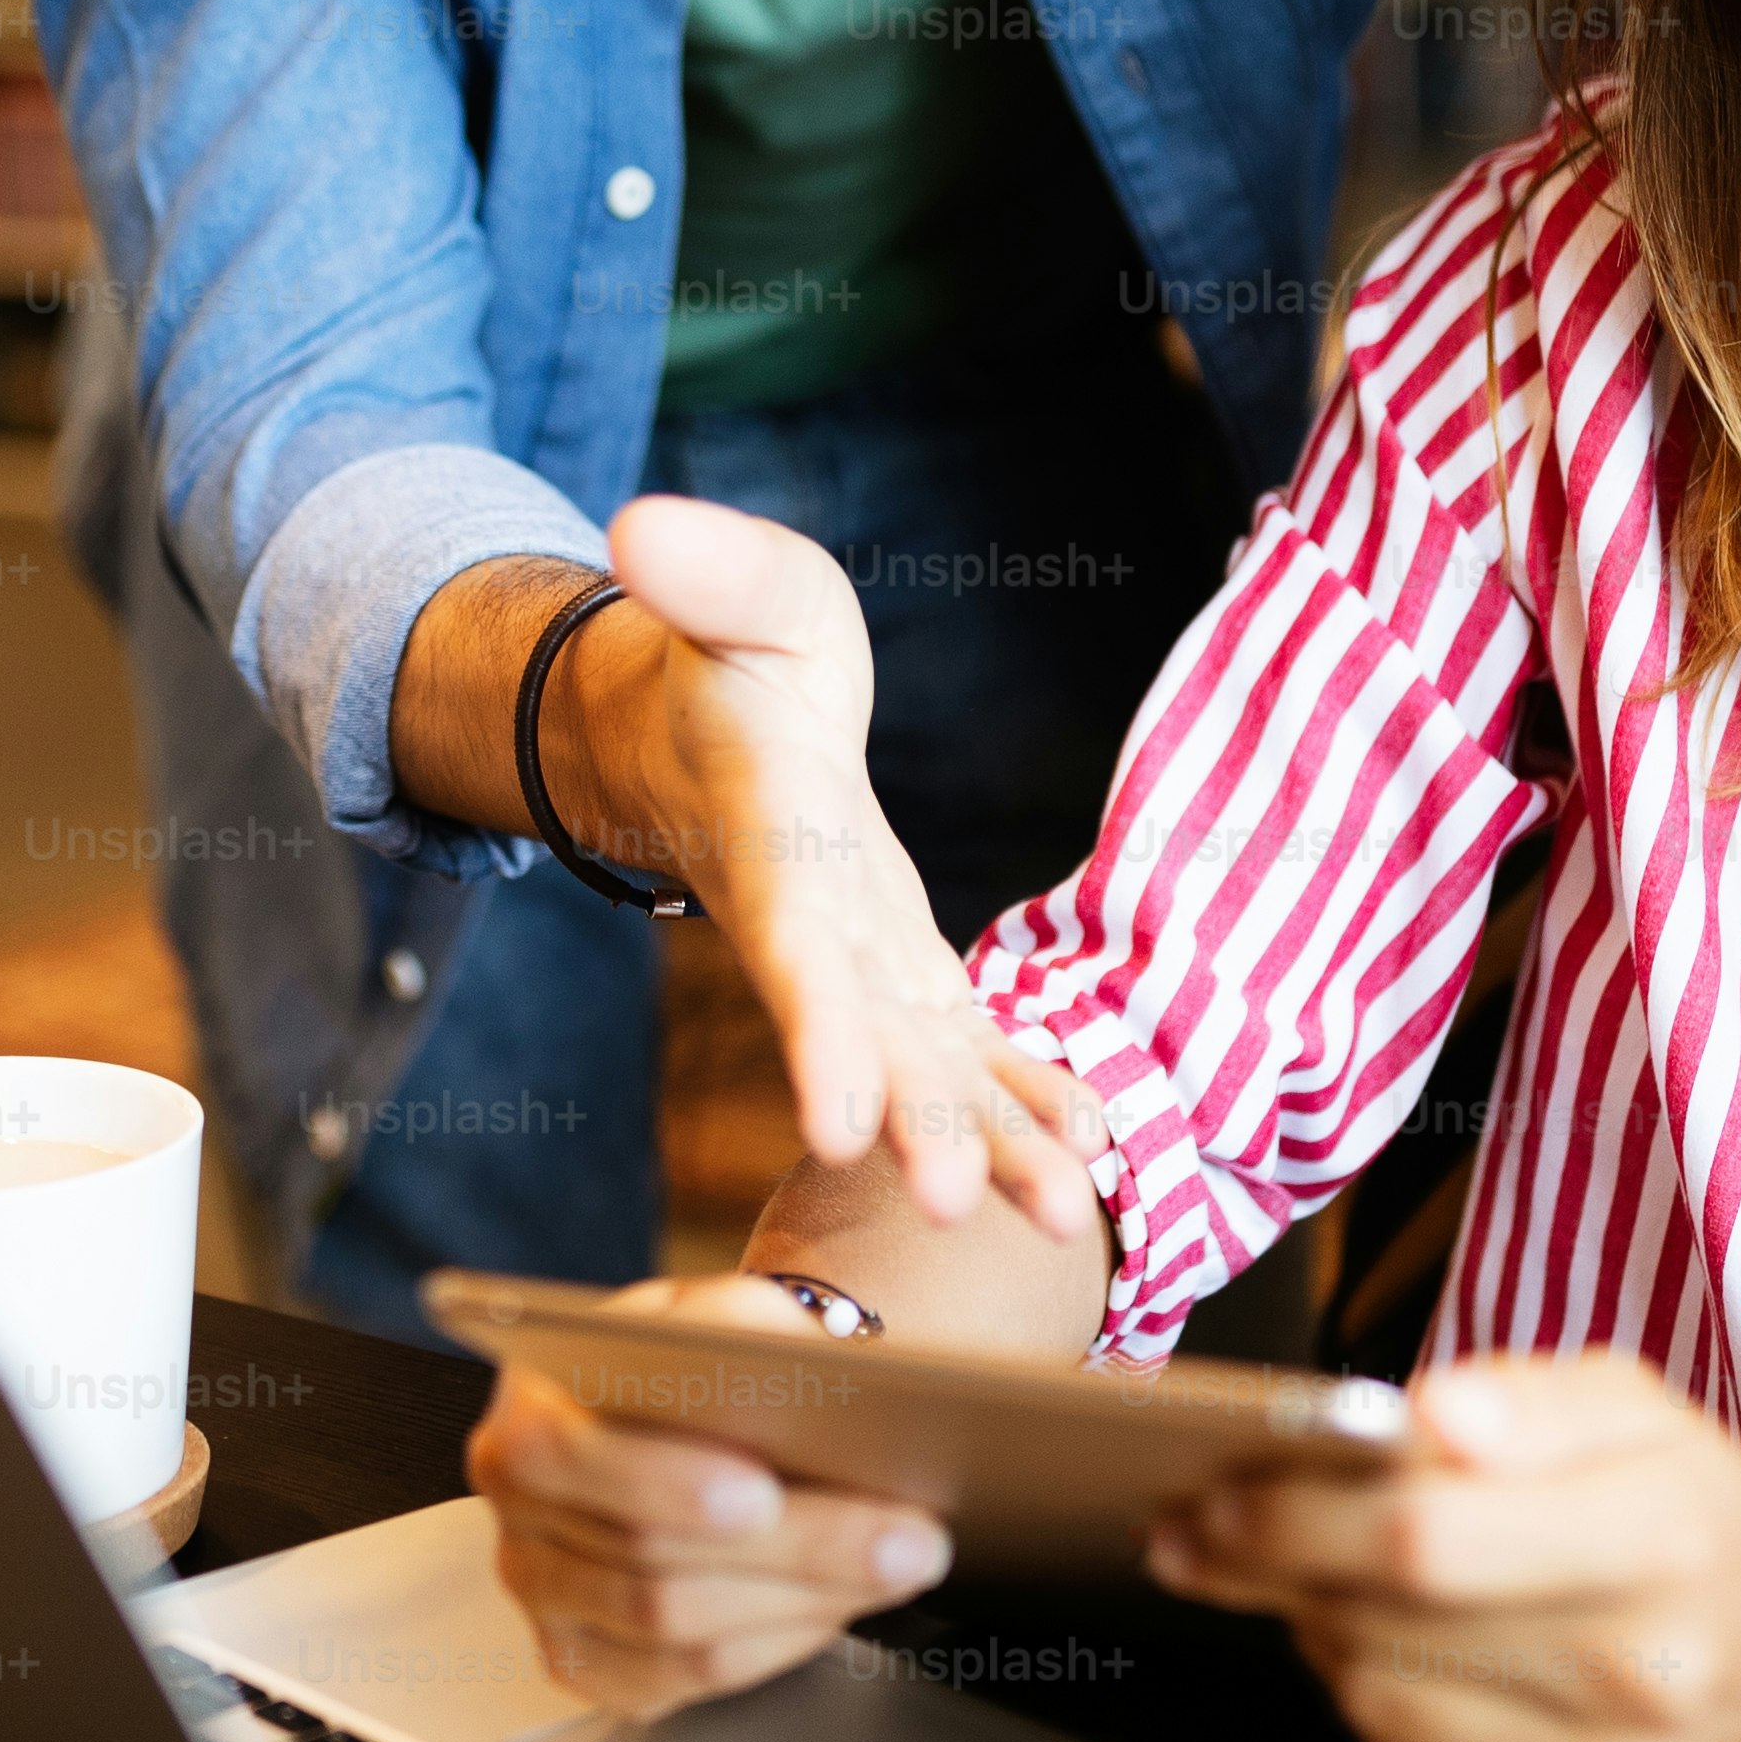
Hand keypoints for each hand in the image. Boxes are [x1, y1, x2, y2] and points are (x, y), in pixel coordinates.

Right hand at [468, 1277, 956, 1712]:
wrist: (717, 1416)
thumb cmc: (713, 1365)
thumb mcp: (720, 1315)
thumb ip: (733, 1325)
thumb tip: (773, 1366)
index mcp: (526, 1411)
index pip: (563, 1455)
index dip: (658, 1478)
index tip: (760, 1492)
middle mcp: (520, 1514)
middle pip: (644, 1554)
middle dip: (793, 1546)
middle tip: (908, 1535)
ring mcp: (545, 1599)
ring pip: (674, 1626)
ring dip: (805, 1597)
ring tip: (903, 1560)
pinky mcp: (588, 1665)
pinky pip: (685, 1677)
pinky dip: (778, 1642)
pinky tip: (841, 1601)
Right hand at [596, 496, 1101, 1237]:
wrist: (708, 734)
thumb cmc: (730, 658)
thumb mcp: (736, 596)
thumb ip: (710, 573)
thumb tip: (644, 526)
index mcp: (768, 846)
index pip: (788, 952)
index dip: (816, 1036)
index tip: (835, 1125)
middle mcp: (814, 932)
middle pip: (865, 1042)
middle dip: (913, 1123)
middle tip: (958, 1204)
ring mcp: (864, 966)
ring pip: (930, 1072)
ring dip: (996, 1142)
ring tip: (1069, 1215)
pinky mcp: (910, 978)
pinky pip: (973, 1054)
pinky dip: (1027, 1102)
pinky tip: (1096, 1156)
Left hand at [1144, 1352, 1740, 1741]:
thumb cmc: (1702, 1529)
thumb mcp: (1637, 1412)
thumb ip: (1521, 1397)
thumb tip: (1428, 1418)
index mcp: (1664, 1541)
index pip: (1418, 1536)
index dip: (1290, 1515)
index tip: (1222, 1497)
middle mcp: (1650, 1682)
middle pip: (1379, 1629)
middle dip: (1289, 1573)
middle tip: (1268, 1536)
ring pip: (1376, 1712)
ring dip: (1336, 1648)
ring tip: (1372, 1605)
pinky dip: (1389, 1739)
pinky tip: (1435, 1690)